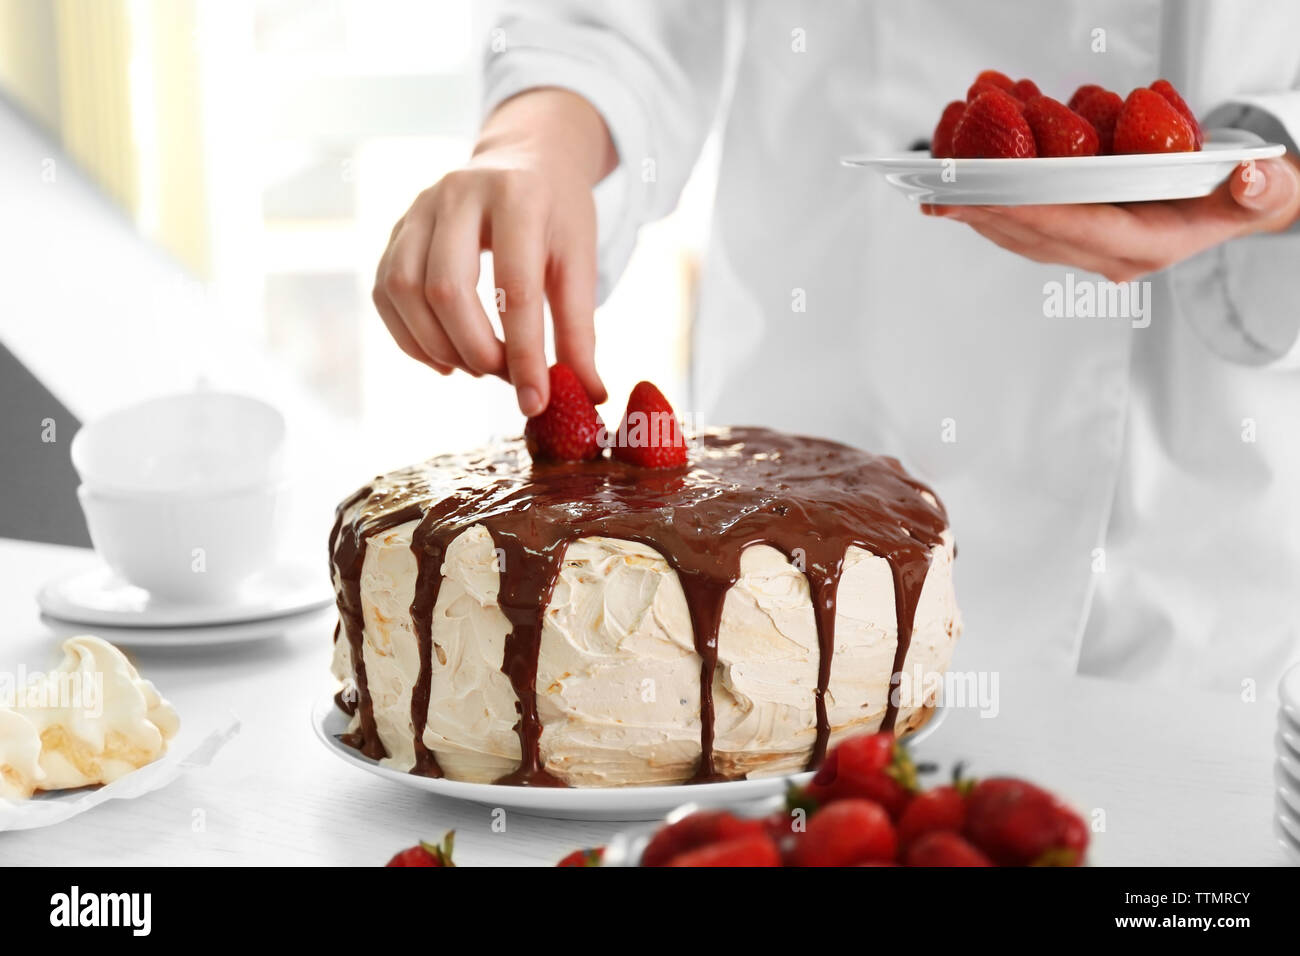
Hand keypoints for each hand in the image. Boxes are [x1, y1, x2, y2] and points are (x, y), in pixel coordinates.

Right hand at [373, 89, 616, 414]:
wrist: (524, 157)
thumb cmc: (557, 215)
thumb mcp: (580, 262)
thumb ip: (580, 330)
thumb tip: (590, 396)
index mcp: (517, 197)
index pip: (514, 289)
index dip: (523, 355)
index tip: (534, 402)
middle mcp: (458, 194)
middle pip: (446, 291)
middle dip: (475, 351)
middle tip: (504, 377)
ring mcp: (419, 208)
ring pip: (405, 291)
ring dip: (439, 347)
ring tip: (478, 367)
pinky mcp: (397, 228)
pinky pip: (384, 292)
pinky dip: (410, 338)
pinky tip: (446, 358)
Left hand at [922, 155, 1299, 281]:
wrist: (1236, 204)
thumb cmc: (1244, 194)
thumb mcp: (1265, 190)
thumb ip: (1259, 189)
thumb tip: (1250, 179)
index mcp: (1145, 246)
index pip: (1078, 229)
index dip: (1030, 212)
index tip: (987, 198)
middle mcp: (1108, 255)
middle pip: (1033, 235)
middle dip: (984, 214)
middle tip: (938, 194)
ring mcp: (1088, 249)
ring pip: (1020, 234)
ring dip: (977, 212)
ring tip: (933, 192)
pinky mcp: (1075, 235)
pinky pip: (1023, 222)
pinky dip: (991, 205)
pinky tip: (958, 191)